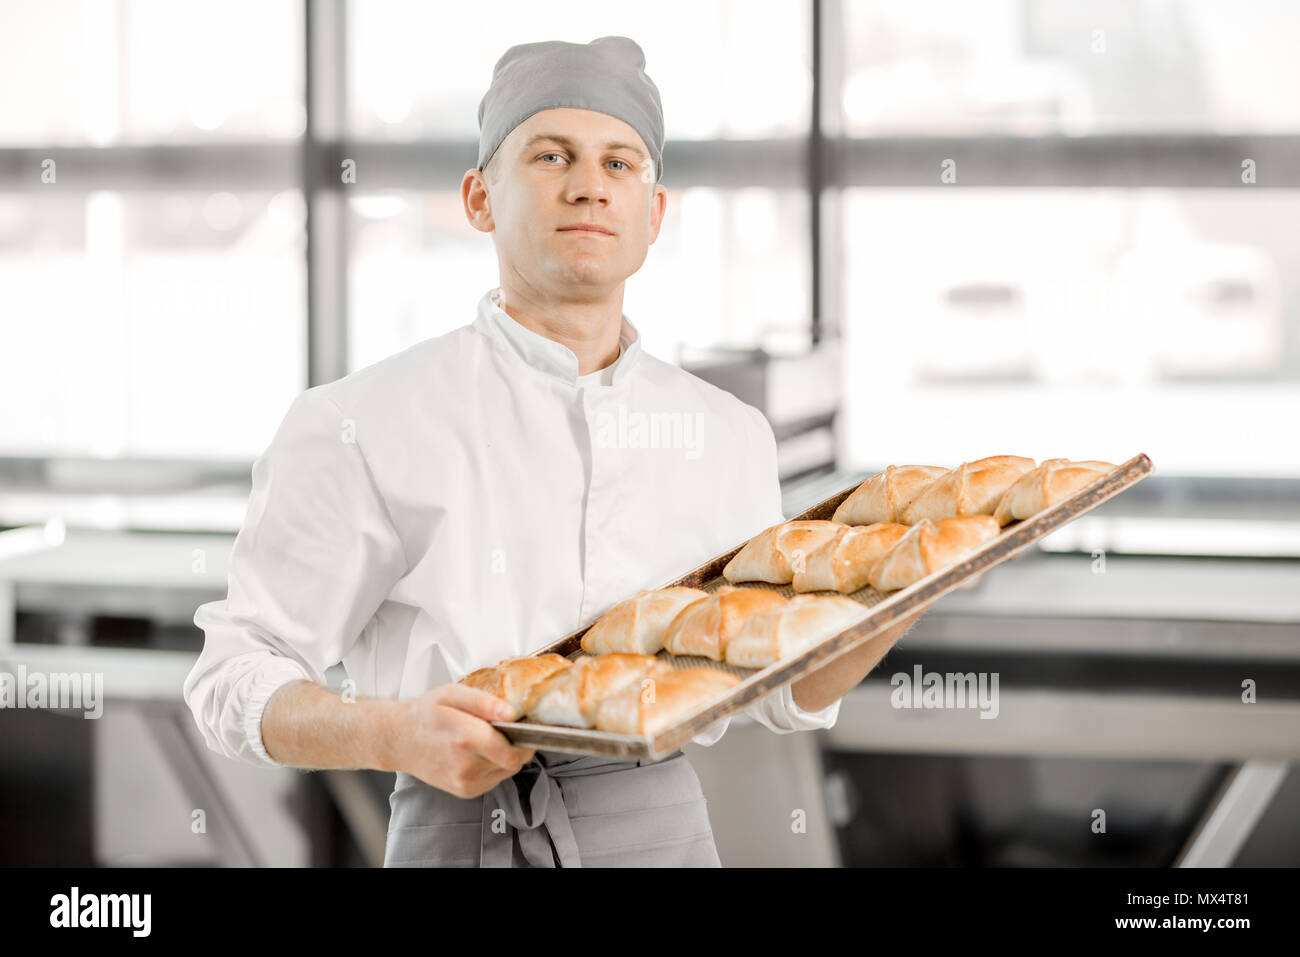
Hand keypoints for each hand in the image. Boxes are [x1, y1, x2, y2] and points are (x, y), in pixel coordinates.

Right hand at [387, 684, 536, 798]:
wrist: (399, 740)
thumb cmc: (425, 714)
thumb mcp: (453, 694)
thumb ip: (484, 702)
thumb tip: (511, 714)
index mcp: (467, 739)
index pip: (514, 750)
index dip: (526, 739)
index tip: (524, 727)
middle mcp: (468, 766)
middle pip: (514, 762)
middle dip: (518, 747)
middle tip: (507, 731)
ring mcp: (466, 783)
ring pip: (506, 772)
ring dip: (506, 758)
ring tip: (487, 741)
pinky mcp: (465, 792)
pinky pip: (494, 779)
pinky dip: (494, 767)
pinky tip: (479, 753)